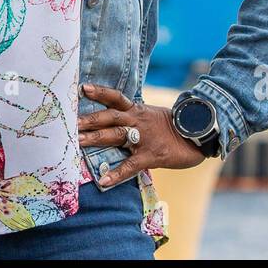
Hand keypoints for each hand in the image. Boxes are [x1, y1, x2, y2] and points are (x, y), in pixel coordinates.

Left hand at [77, 82, 207, 185]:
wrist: (198, 138)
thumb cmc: (172, 129)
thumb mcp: (151, 116)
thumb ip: (132, 117)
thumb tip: (112, 121)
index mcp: (137, 110)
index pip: (116, 97)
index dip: (100, 92)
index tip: (82, 88)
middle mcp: (138, 120)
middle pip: (110, 116)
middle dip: (89, 119)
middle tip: (70, 122)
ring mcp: (144, 137)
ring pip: (116, 135)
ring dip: (96, 138)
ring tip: (77, 142)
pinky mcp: (152, 155)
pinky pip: (131, 165)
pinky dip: (117, 173)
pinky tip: (104, 179)